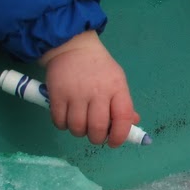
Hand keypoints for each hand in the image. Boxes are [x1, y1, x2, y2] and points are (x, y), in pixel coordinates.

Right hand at [40, 30, 138, 147]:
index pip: (123, 118)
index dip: (120, 136)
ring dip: (78, 131)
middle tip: (94, 134)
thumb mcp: (117, 80)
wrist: (72, 47)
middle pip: (98, 128)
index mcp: (117, 88)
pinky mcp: (56, 95)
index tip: (114, 142)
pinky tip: (66, 116)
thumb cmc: (99, 67)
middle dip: (97, 138)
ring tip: (79, 123)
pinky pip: (59, 122)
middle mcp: (97, 92)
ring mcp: (76, 94)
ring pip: (77, 128)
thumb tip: (132, 123)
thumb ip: (124, 103)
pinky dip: (63, 125)